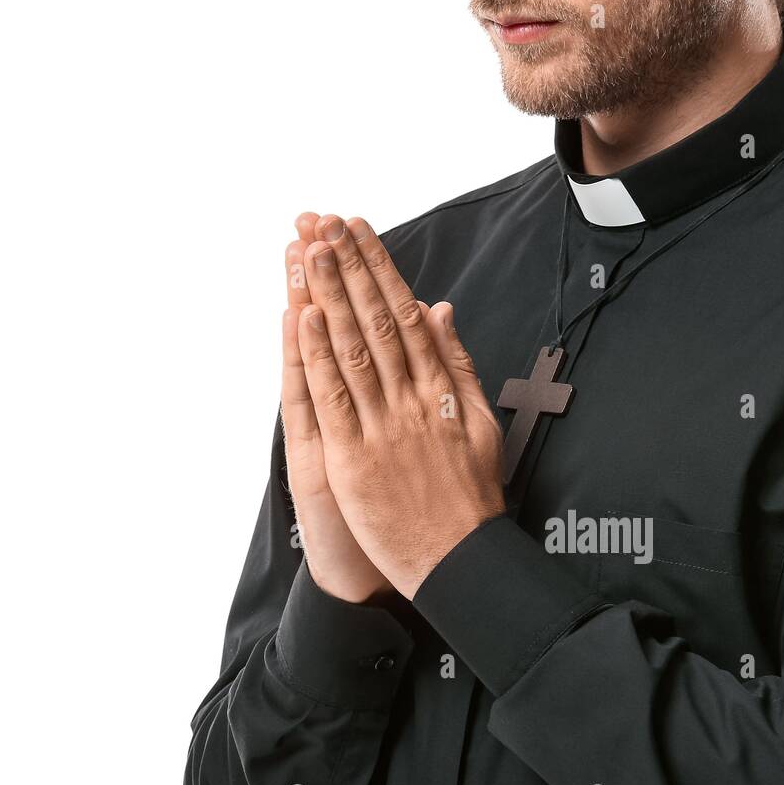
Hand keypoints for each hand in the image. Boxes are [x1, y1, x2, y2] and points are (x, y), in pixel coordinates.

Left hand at [297, 214, 505, 599]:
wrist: (461, 562)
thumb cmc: (470, 501)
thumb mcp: (480, 426)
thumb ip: (459, 367)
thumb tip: (440, 312)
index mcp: (442, 392)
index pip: (406, 315)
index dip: (380, 269)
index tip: (360, 231)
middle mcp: (412, 402)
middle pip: (377, 321)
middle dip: (350, 268)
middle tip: (326, 222)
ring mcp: (381, 429)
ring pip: (352, 350)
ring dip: (329, 296)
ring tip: (310, 249)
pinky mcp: (353, 460)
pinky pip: (332, 399)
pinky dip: (316, 356)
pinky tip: (303, 316)